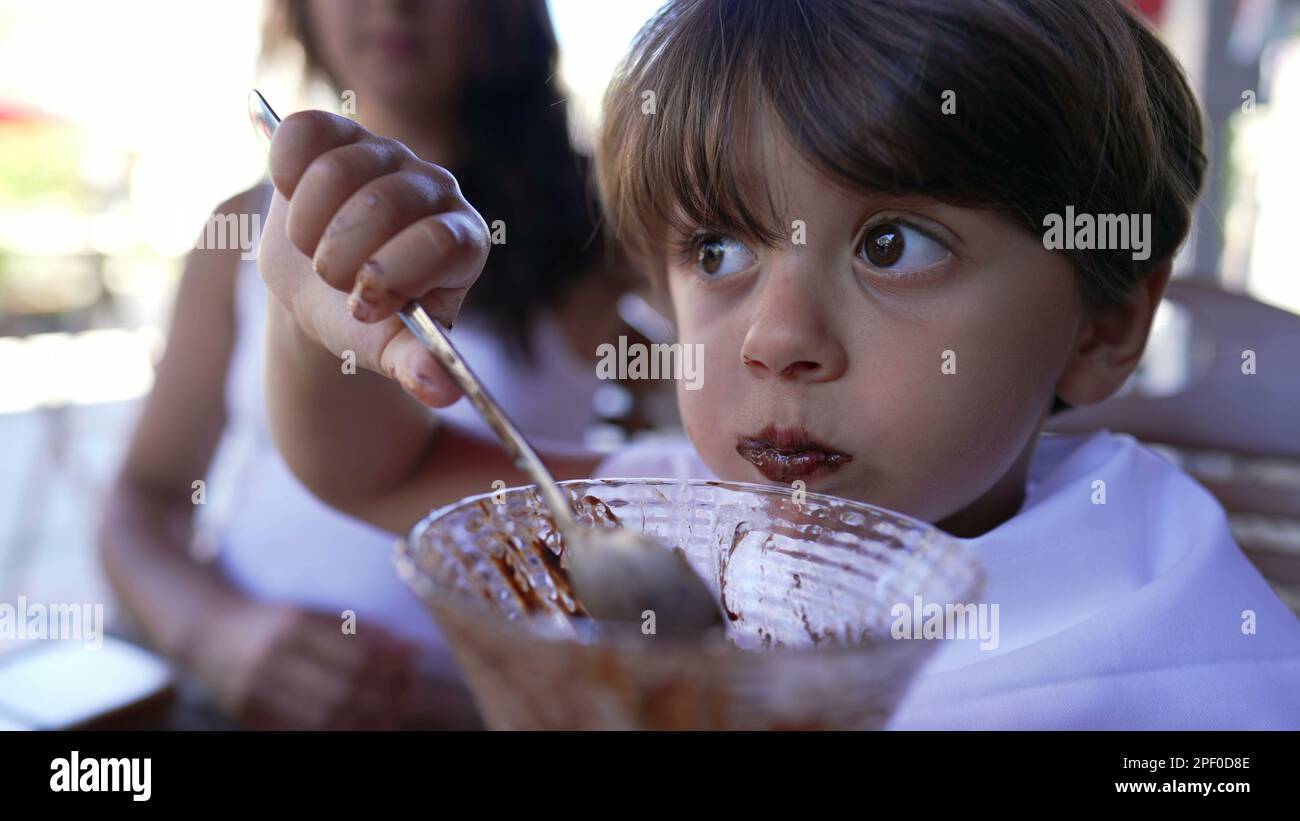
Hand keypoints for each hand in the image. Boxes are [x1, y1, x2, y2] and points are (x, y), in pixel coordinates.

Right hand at [194, 599, 419, 729]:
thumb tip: (408, 647)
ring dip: (367, 721)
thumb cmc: (272, 620)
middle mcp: (271, 661)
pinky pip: (300, 734)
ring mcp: (256, 693)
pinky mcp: (247, 717)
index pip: (354, 654)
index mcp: (291, 626)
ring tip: (395, 714)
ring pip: (323, 720)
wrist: (206, 633)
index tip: (416, 663)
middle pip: (341, 692)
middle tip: (413, 694)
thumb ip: (358, 628)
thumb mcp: (312, 613)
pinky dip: (336, 733)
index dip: (391, 664)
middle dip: (385, 697)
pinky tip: (362, 727)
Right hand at [259, 110, 488, 406]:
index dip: (392, 275)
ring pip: (337, 171)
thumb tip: (440, 391)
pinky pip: (303, 132)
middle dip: (341, 257)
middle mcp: (435, 188)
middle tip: (332, 281)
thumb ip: (417, 365)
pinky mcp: (337, 132)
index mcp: (462, 240)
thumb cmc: (367, 320)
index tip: (362, 307)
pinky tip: (293, 199)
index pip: (440, 240)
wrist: (322, 292)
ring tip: (314, 250)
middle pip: (384, 204)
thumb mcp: (390, 348)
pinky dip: (286, 171)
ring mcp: (387, 153)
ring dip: (307, 227)